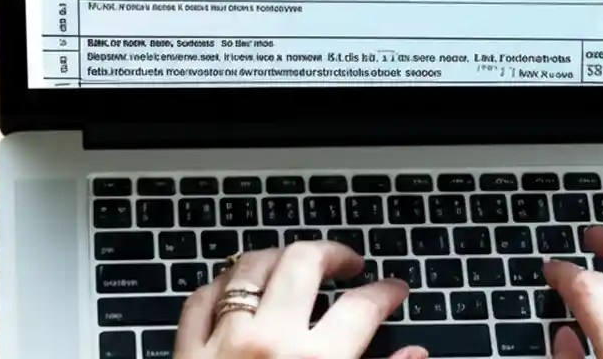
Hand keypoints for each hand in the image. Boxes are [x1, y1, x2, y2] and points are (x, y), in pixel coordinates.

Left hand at [175, 241, 424, 358]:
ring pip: (249, 268)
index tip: (394, 290)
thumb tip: (416, 354)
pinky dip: (221, 285)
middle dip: (334, 253)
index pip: (364, 306)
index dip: (387, 291)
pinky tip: (238, 288)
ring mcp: (224, 343)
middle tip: (349, 264)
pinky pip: (201, 298)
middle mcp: (270, 341)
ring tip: (295, 264)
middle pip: (304, 263)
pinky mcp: (187, 353)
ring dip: (277, 257)